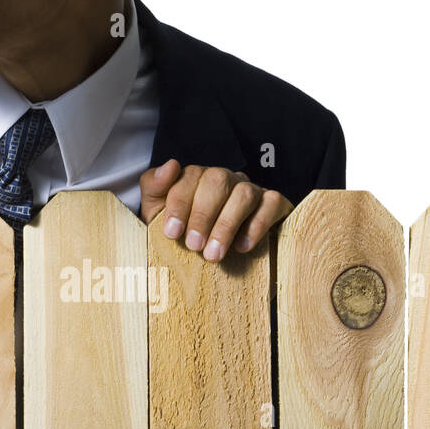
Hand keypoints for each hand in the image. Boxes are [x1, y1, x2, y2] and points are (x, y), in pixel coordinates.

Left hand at [138, 160, 292, 262]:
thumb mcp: (158, 212)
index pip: (189, 177)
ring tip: (213, 254)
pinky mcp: (274, 204)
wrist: (216, 263)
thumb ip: (154, 187)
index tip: (172, 233)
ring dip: (226, 225)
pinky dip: (256, 225)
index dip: (179, 204)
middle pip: (216, 181)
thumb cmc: (184, 233)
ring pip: (244, 193)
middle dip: (202, 215)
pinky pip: (271, 204)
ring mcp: (251, 189)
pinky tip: (242, 247)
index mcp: (197, 177)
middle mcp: (225, 178)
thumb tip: (171, 165)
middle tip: (194, 246)